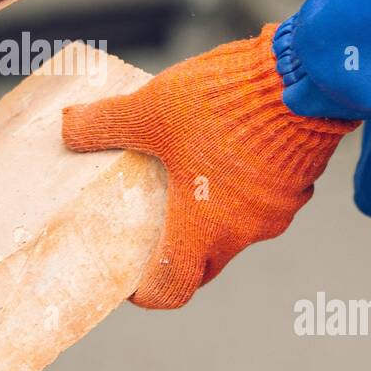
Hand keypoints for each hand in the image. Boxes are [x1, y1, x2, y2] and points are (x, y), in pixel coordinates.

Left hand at [62, 24, 356, 308]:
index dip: (146, 292)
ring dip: (212, 218)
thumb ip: (104, 123)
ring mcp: (276, 211)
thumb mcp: (149, 109)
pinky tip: (225, 155)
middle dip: (176, 255)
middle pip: (204, 264)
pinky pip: (262, 203)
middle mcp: (243, 232)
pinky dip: (241, 193)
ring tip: (186, 181)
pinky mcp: (298, 184)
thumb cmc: (226, 103)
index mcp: (203, 229)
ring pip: (236, 231)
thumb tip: (68, 126)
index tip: (130, 281)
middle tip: (152, 229)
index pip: (172, 289)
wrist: (302, 78)